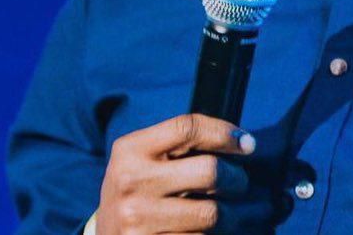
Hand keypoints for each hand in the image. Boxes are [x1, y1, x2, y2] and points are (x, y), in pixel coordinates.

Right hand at [95, 113, 271, 233]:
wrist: (105, 234)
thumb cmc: (137, 189)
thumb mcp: (143, 158)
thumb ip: (178, 145)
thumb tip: (241, 142)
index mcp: (131, 150)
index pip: (187, 127)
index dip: (224, 133)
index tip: (247, 144)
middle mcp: (131, 182)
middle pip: (209, 171)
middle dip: (236, 178)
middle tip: (240, 183)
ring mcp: (138, 219)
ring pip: (211, 213)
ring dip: (232, 213)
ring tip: (233, 211)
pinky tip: (212, 231)